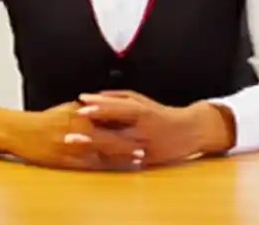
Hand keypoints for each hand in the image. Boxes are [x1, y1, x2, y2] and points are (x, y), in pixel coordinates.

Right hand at [0, 102, 142, 170]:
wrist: (20, 131)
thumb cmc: (44, 119)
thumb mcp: (67, 109)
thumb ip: (87, 110)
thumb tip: (104, 107)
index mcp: (80, 113)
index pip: (108, 118)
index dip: (127, 124)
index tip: (141, 127)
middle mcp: (78, 129)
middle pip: (110, 136)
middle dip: (129, 143)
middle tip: (146, 146)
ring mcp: (72, 146)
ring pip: (103, 153)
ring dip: (121, 156)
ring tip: (137, 158)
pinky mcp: (65, 160)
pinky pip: (89, 165)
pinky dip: (105, 166)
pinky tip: (115, 168)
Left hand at [77, 91, 233, 166]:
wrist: (188, 131)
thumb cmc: (160, 113)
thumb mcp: (141, 100)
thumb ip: (116, 97)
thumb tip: (91, 96)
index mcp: (143, 112)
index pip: (118, 109)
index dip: (99, 108)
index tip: (81, 106)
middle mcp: (143, 130)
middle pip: (113, 132)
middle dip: (90, 133)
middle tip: (69, 133)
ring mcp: (144, 147)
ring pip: (114, 149)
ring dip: (93, 148)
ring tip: (74, 145)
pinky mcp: (144, 162)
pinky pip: (121, 162)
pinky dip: (105, 160)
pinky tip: (89, 159)